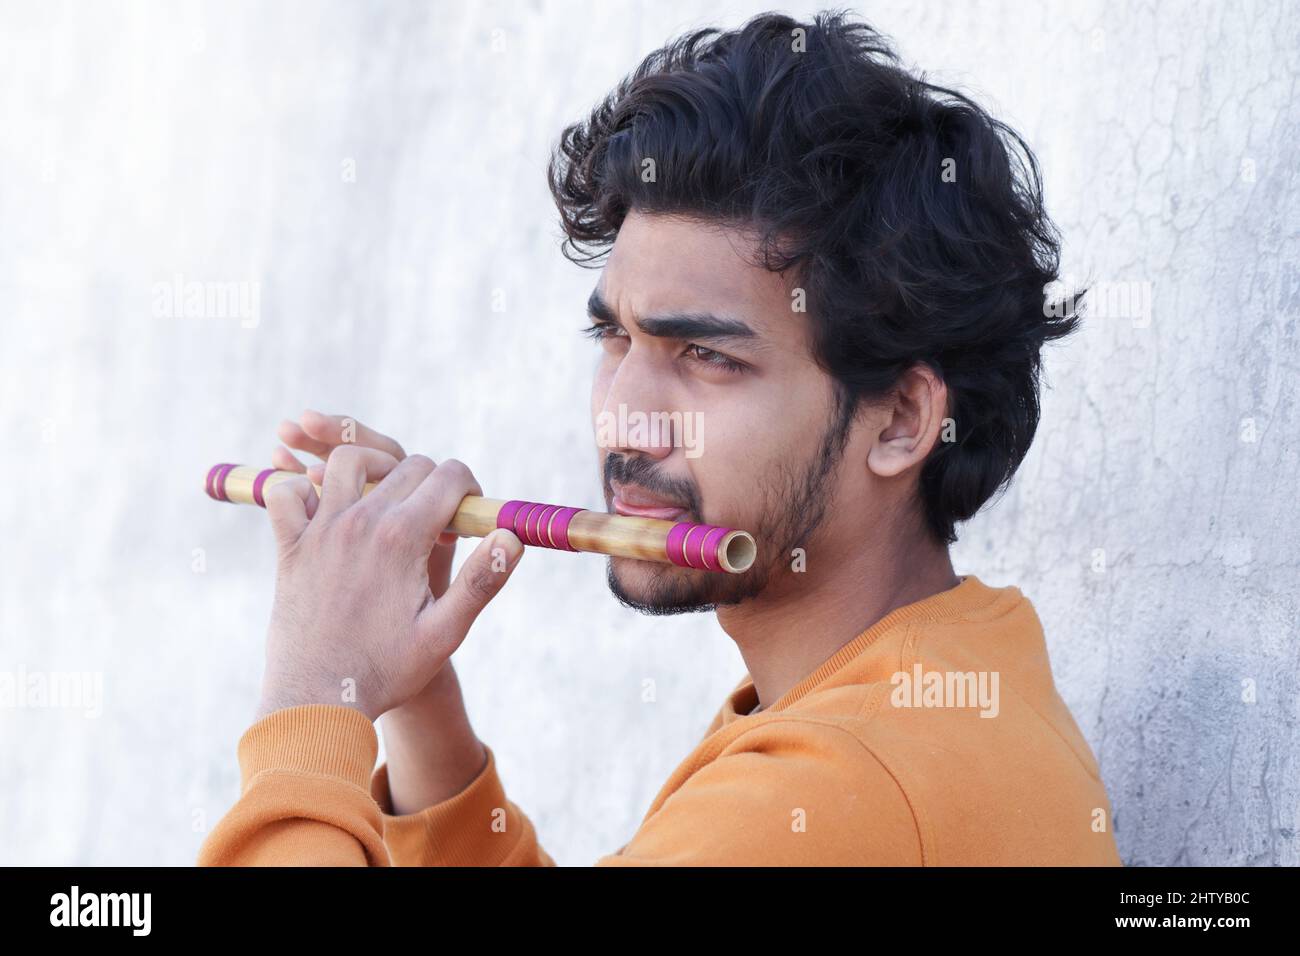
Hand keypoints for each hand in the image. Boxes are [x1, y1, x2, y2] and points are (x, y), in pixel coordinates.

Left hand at [256, 445, 523, 721]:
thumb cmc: (387, 671)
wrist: (317, 701)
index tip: (467, 516)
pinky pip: (288, 491)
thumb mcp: (446, 632)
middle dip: (431, 482)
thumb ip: (483, 581)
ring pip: (347, 462)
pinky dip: (305, 488)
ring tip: (389, 498)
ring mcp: (319, 531)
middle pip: (407, 466)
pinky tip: (328, 510)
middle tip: (436, 521)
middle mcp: (359, 522)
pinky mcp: (290, 546)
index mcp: (401, 538)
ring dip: (374, 468)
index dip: (468, 489)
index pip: (449, 476)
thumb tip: (513, 535)